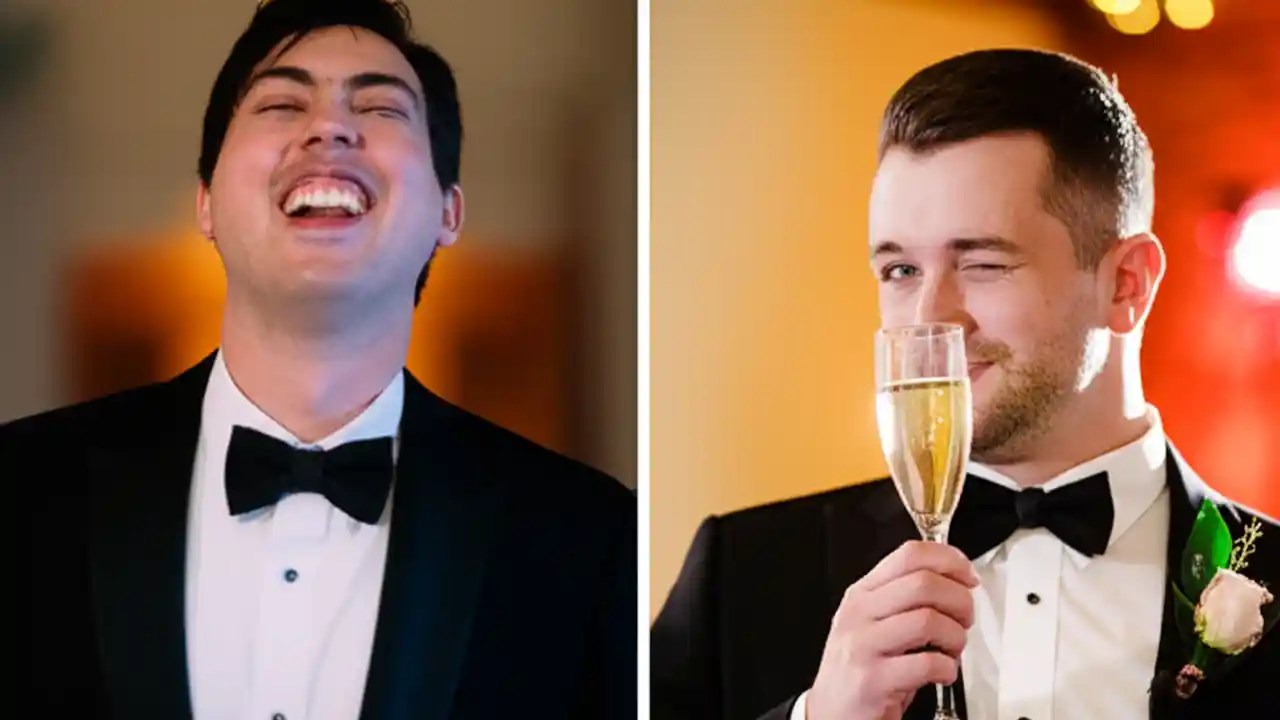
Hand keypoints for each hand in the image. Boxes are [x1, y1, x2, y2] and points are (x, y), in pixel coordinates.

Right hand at [805, 540, 978, 719]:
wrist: (830, 712)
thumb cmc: (860, 668)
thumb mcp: (872, 622)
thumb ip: (903, 598)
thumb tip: (954, 580)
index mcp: (862, 593)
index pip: (909, 555)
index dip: (949, 560)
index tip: (968, 577)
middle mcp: (860, 614)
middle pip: (924, 583)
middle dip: (959, 601)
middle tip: (964, 619)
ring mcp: (863, 646)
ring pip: (928, 620)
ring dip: (955, 637)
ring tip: (952, 650)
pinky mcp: (873, 680)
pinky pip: (927, 664)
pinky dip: (948, 670)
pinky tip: (942, 673)